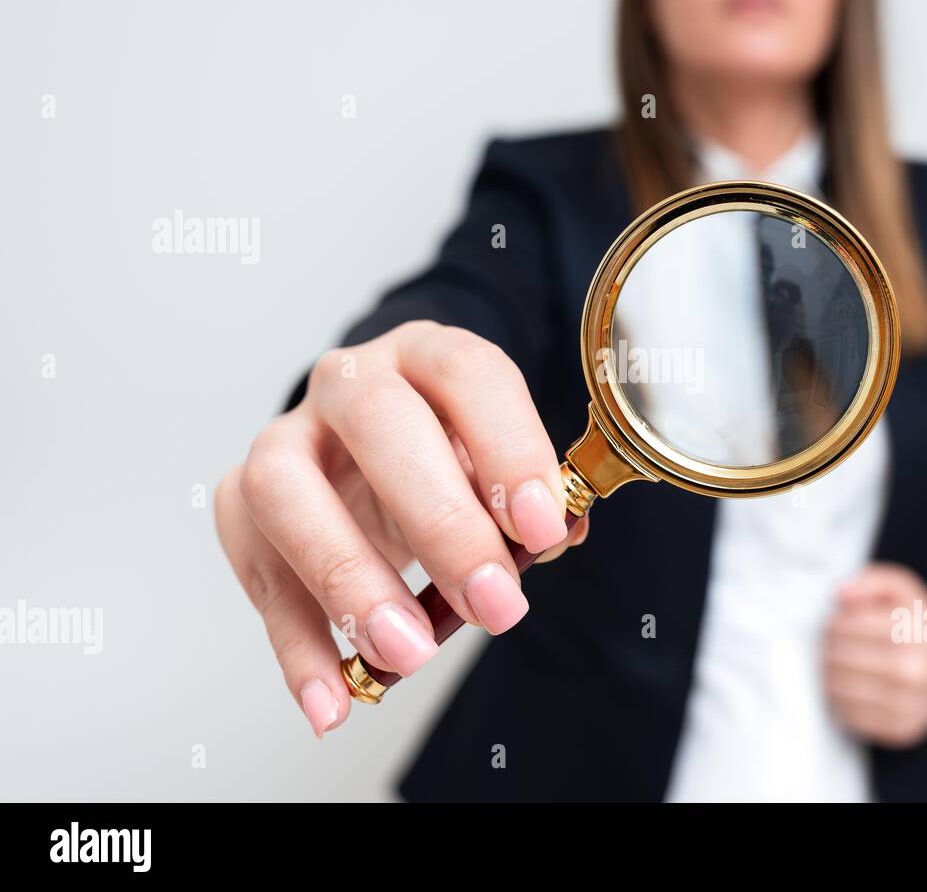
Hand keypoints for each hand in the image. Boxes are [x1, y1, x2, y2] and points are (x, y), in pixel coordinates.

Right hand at [215, 321, 586, 737]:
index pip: (467, 374)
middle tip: (492, 604)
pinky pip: (255, 569)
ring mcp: (286, 437)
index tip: (543, 528)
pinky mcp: (240, 500)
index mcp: (429, 357)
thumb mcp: (499, 471)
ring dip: (349, 580)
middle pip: (378, 422)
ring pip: (286, 489)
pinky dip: (296, 644)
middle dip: (442, 521)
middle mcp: (350, 382)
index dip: (509, 446)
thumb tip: (555, 536)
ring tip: (406, 654)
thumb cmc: (450, 461)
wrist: (374, 453)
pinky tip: (333, 700)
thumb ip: (529, 505)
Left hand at [822, 563, 926, 747]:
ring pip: (837, 689)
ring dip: (830, 673)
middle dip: (828, 646)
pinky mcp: (900, 730)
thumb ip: (872, 580)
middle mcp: (912, 673)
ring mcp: (907, 706)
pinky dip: (841, 700)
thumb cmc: (921, 625)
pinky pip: (849, 716)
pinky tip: (852, 686)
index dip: (832, 622)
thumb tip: (839, 594)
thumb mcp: (903, 589)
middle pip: (837, 658)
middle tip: (835, 643)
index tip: (838, 622)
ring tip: (842, 663)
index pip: (842, 627)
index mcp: (912, 634)